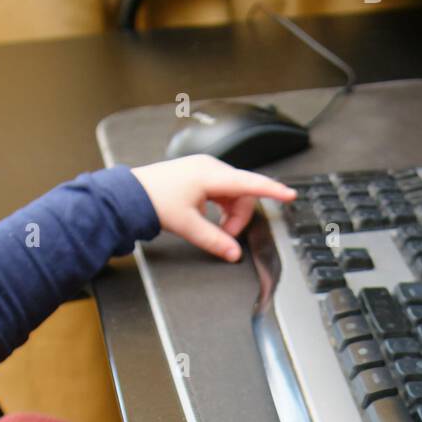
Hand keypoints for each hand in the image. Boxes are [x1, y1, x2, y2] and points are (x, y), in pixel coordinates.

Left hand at [131, 154, 296, 262]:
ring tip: (216, 229)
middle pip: (242, 193)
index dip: (272, 190)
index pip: (250, 183)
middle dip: (239, 217)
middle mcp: (211, 168)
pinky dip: (221, 208)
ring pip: (232, 194)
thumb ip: (214, 240)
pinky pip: (221, 192)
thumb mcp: (187, 225)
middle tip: (225, 236)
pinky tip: (210, 218)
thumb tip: (233, 253)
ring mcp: (205, 170)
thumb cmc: (155, 201)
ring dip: (230, 214)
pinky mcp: (199, 176)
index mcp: (211, 174)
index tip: (290, 195)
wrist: (131, 194)